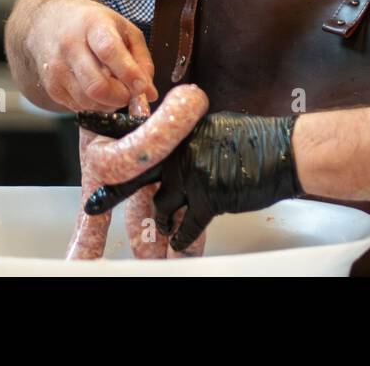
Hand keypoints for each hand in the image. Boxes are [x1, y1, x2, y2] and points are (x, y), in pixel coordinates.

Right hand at [24, 0, 156, 111]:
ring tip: (115, 91)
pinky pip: (78, 107)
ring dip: (109, 104)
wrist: (50, 21)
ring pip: (88, 101)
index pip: (109, 51)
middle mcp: (70, 46)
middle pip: (97, 85)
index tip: (142, 88)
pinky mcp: (51, 86)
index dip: (129, 73)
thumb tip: (149, 93)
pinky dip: (94, 105)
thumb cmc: (93, 25)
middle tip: (130, 93)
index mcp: (93, 25)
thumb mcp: (124, 30)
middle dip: (120, 97)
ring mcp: (57, 68)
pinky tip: (98, 91)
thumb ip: (142, 60)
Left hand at [79, 107, 302, 251]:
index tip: (86, 127)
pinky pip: (184, 227)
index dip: (110, 128)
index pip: (139, 128)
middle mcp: (180, 151)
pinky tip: (180, 243)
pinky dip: (181, 239)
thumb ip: (188, 140)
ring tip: (160, 232)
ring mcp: (191, 174)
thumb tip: (173, 152)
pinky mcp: (207, 198)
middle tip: (93, 205)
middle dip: (113, 193)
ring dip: (160, 223)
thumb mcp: (214, 129)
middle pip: (137, 174)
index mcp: (181, 130)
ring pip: (160, 207)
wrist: (283, 151)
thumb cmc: (255, 140)